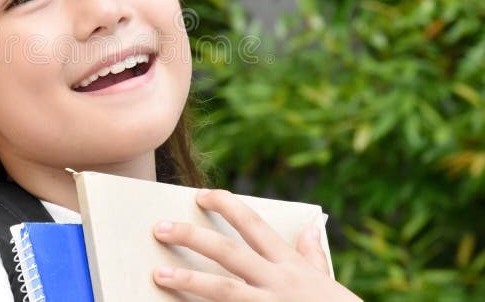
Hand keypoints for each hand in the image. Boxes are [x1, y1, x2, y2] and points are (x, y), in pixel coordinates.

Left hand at [151, 189, 361, 300]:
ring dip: (188, 280)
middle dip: (192, 237)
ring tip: (158, 274)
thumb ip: (313, 255)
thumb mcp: (325, 282)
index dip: (225, 205)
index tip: (200, 194)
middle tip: (160, 227)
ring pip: (223, 290)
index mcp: (289, 264)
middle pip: (228, 252)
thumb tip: (308, 227)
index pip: (252, 224)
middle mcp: (277, 281)